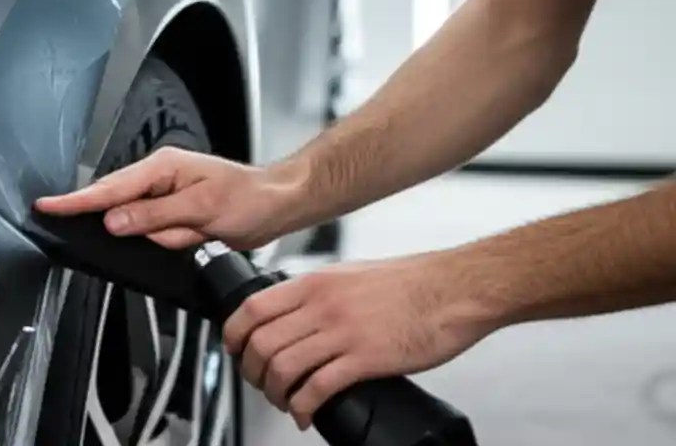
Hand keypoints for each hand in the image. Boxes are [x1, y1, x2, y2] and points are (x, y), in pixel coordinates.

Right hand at [33, 146, 309, 250]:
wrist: (277, 205)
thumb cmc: (248, 198)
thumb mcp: (201, 208)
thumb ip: (153, 215)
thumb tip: (113, 221)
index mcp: (162, 167)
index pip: (109, 188)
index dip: (76, 199)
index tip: (48, 206)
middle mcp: (159, 179)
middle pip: (120, 207)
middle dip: (137, 228)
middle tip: (162, 231)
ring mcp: (166, 197)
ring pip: (141, 229)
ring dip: (169, 238)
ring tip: (198, 232)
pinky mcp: (174, 215)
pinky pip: (157, 235)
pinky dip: (173, 241)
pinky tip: (192, 238)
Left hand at [222, 252, 491, 429]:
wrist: (455, 288)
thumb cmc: (410, 282)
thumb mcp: (349, 274)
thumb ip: (319, 292)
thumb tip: (295, 311)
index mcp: (314, 282)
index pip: (252, 308)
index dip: (234, 336)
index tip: (235, 351)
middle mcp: (321, 305)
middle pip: (261, 343)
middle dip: (252, 372)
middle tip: (261, 385)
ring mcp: (342, 331)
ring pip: (283, 367)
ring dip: (275, 394)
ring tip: (285, 403)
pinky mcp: (366, 357)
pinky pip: (318, 387)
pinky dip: (303, 407)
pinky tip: (306, 415)